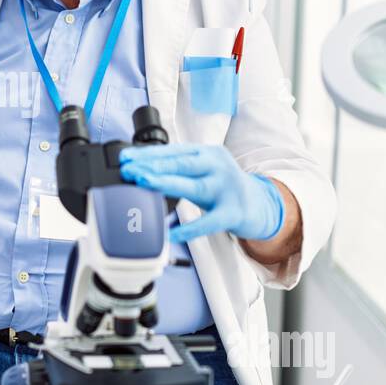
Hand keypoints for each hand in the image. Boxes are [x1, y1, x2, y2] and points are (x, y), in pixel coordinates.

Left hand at [119, 144, 283, 243]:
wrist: (260, 204)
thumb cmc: (222, 186)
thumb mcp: (203, 169)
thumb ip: (177, 168)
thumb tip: (140, 171)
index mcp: (207, 153)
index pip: (174, 151)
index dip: (148, 154)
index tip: (125, 158)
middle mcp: (217, 166)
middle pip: (182, 163)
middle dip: (153, 165)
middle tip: (129, 170)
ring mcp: (226, 189)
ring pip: (193, 186)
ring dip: (166, 183)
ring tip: (143, 183)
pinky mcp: (232, 213)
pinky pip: (207, 222)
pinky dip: (188, 229)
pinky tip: (170, 233)